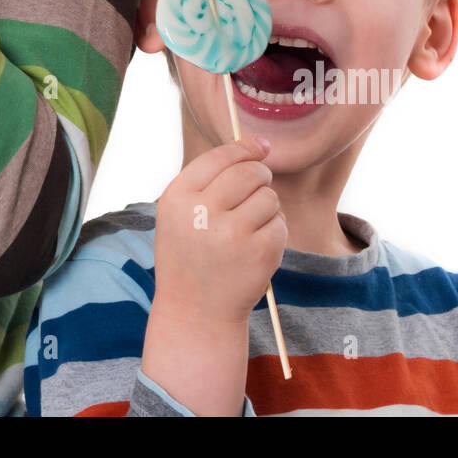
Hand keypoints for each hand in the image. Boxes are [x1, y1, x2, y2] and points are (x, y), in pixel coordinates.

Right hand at [152, 136, 286, 325]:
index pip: (220, 157)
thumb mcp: (181, 213)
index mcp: (177, 197)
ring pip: (269, 197)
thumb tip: (262, 145)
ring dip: (267, 208)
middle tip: (256, 192)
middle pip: (250, 172)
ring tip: (248, 229)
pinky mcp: (259, 253)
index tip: (262, 147)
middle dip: (260, 177)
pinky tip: (257, 248)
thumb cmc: (191, 255)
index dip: (245, 148)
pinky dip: (275, 232)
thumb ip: (212, 178)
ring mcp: (231, 233)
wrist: (196, 313)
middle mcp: (201, 211)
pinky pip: (280, 224)